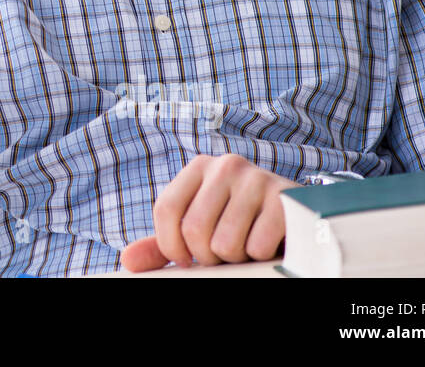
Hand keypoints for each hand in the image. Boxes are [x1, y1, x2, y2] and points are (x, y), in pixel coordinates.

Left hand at [119, 153, 299, 270]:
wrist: (298, 216)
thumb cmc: (240, 224)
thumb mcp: (200, 229)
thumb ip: (162, 244)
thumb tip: (127, 259)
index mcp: (199, 167)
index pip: (166, 209)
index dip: (171, 245)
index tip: (186, 259)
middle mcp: (226, 165)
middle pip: (194, 229)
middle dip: (207, 255)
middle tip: (223, 252)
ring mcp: (257, 178)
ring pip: (225, 243)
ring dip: (235, 257)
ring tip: (246, 245)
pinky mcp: (285, 199)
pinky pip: (257, 247)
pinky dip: (260, 256)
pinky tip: (269, 242)